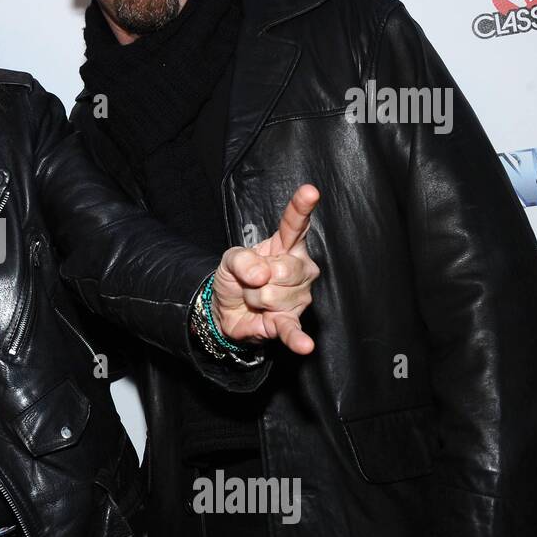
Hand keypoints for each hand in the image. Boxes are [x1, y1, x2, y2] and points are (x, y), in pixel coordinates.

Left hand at [212, 184, 320, 353]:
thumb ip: (242, 259)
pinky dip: (296, 339)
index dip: (301, 208)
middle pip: (283, 270)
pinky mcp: (290, 321)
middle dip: (256, 279)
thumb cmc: (235, 278)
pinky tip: (304, 345)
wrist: (227, 310)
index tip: (310, 191)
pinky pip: (292, 330)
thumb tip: (260, 274)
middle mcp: (301, 268)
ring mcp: (300, 296)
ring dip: (254, 299)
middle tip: (252, 282)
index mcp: (287, 245)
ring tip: (255, 299)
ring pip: (273, 297)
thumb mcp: (229, 259)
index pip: (295, 224)